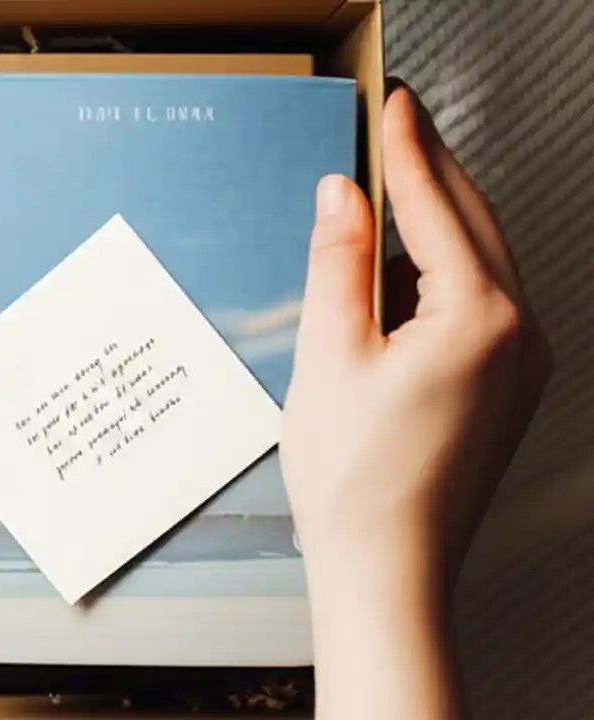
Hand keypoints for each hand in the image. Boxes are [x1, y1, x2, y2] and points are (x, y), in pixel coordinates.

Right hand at [281, 85, 550, 717]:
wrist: (388, 567)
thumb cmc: (355, 480)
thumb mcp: (329, 354)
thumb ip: (339, 261)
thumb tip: (342, 194)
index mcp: (478, 319)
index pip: (437, 207)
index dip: (409, 150)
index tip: (396, 105)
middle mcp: (518, 335)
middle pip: (475, 223)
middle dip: (435, 171)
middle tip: (401, 125)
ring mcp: (521, 364)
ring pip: (482, 262)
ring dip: (439, 222)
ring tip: (390, 194)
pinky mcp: (506, 387)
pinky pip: (482, 304)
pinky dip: (444, 273)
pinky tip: (403, 274)